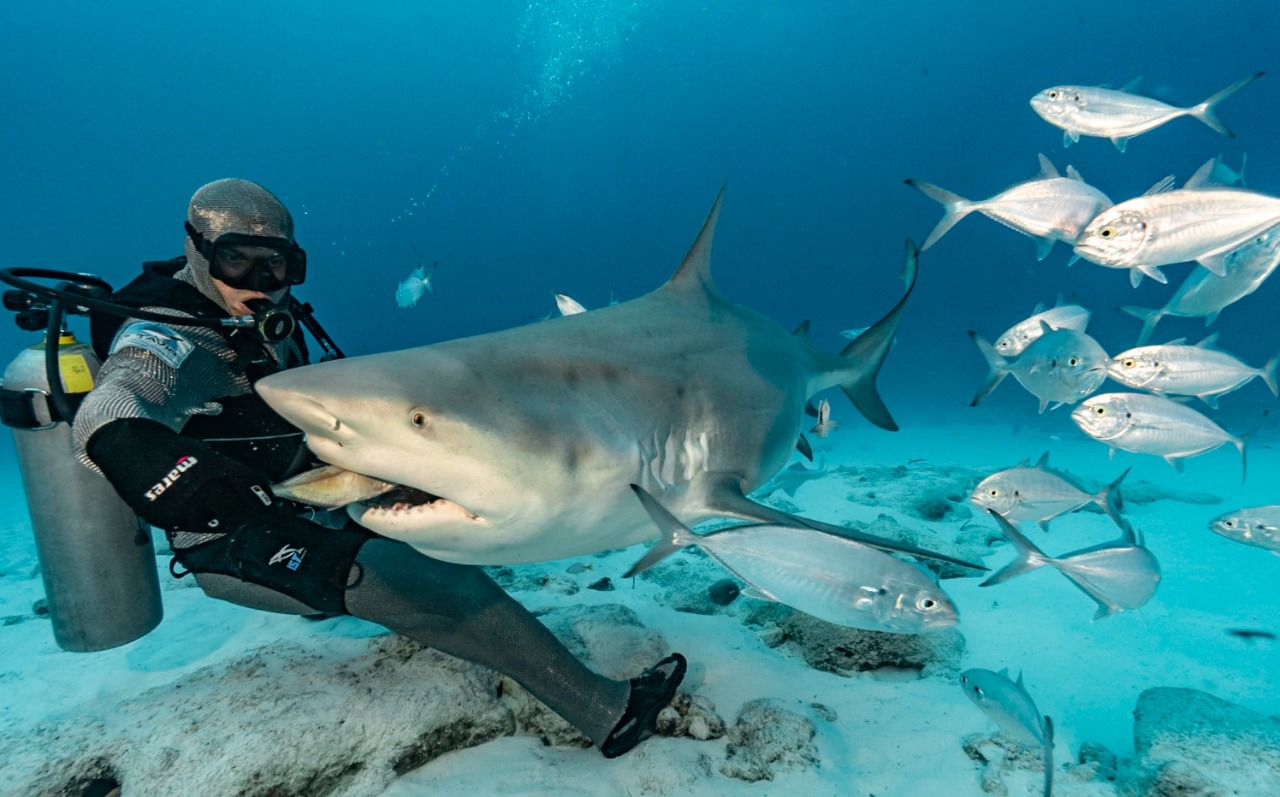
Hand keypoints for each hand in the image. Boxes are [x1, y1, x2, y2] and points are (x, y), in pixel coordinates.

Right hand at [87, 418, 277, 531]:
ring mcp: (182, 503)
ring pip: (214, 522)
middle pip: (237, 510)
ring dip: (223, 521)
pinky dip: (198, 522)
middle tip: (253, 518)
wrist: (128, 447)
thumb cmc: (171, 449)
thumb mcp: (202, 452)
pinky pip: (189, 526)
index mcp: (214, 465)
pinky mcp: (165, 516)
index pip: (249, 485)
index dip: (262, 497)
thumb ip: (225, 471)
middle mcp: (201, 485)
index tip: (270, 504)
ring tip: (226, 518)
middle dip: (248, 515)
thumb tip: (253, 488)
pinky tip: (199, 516)